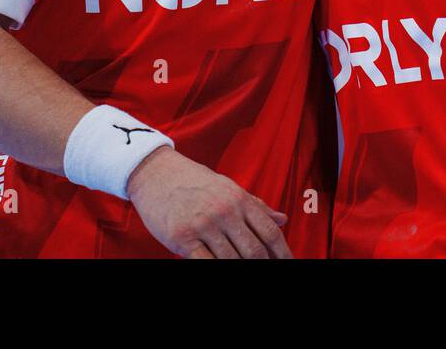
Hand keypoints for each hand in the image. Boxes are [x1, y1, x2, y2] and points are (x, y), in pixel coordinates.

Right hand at [127, 146, 291, 258]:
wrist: (156, 173)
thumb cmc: (195, 182)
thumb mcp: (229, 187)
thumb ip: (256, 206)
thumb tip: (283, 219)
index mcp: (239, 199)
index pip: (269, 231)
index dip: (282, 252)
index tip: (289, 263)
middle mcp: (225, 211)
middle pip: (253, 250)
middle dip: (262, 264)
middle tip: (267, 269)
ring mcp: (203, 225)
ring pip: (231, 260)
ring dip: (240, 268)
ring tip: (246, 271)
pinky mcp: (182, 237)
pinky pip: (205, 262)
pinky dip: (215, 268)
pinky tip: (220, 268)